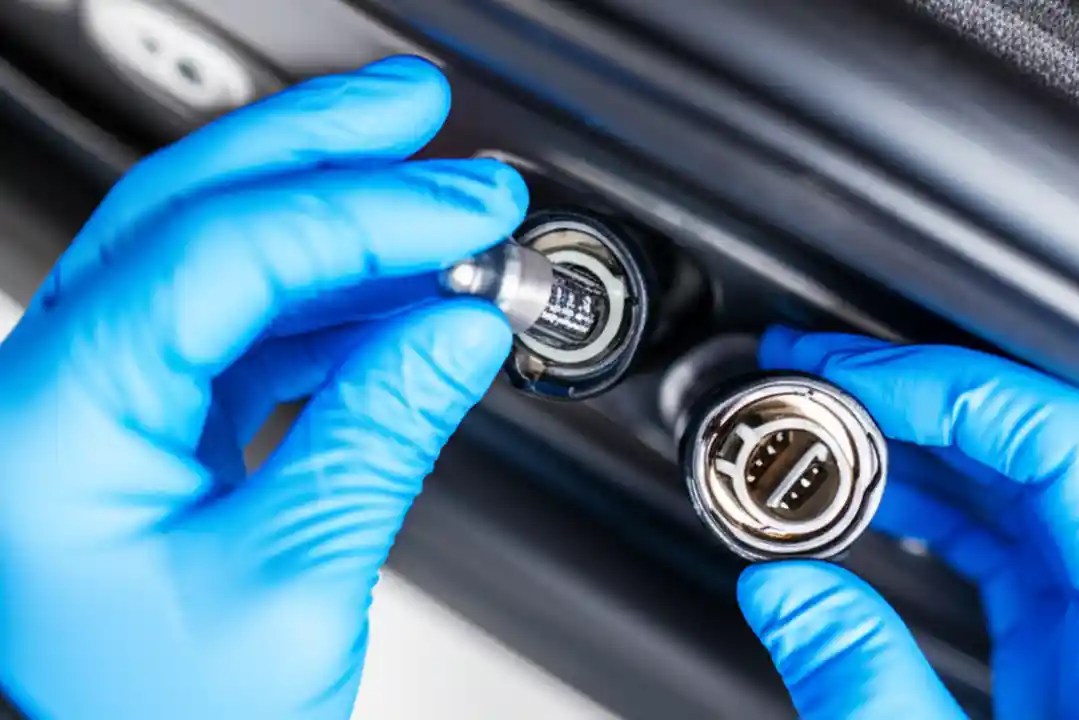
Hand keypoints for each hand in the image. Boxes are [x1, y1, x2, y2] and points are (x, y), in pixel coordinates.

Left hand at [0, 58, 526, 718]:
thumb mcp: (296, 584)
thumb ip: (383, 431)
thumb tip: (464, 325)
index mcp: (52, 428)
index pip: (218, 257)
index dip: (361, 214)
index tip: (466, 209)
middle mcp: (55, 393)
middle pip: (190, 211)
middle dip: (322, 151)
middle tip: (425, 117)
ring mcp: (100, 401)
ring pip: (219, 257)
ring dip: (342, 228)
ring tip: (448, 219)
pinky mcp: (151, 424)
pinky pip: (243, 326)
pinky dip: (334, 300)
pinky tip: (409, 293)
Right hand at [740, 329, 1078, 718]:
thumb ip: (866, 691)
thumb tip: (786, 592)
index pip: (1073, 450)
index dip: (953, 392)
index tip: (853, 382)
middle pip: (1049, 452)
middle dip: (922, 398)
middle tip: (818, 374)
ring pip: (1032, 493)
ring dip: (924, 447)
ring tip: (829, 422)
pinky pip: (1023, 550)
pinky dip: (943, 511)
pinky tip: (876, 499)